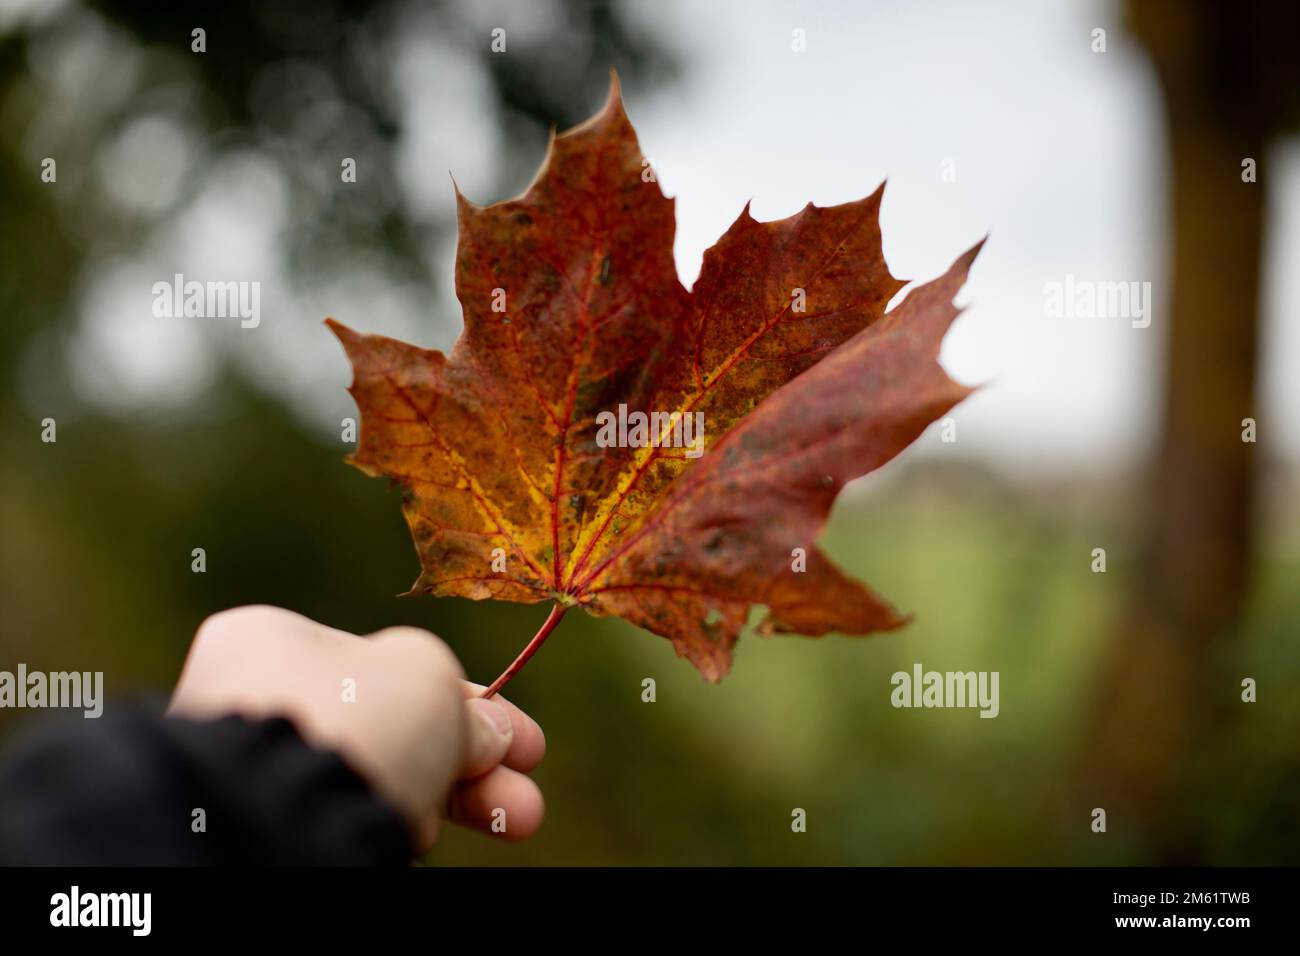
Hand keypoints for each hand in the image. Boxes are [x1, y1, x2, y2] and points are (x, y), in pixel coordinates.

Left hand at [168, 605, 544, 850]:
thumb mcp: (428, 681)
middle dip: (473, 762)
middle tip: (527, 791)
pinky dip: (394, 820)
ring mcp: (257, 768)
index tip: (522, 738)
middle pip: (391, 728)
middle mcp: (255, 701)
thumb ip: (464, 705)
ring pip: (377, 779)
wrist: (278, 814)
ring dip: (451, 798)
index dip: (467, 699)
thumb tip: (492, 736)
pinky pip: (347, 813)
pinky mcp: (269, 822)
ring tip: (512, 818)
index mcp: (274, 641)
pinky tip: (420, 835)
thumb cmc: (354, 717)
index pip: (386, 664)